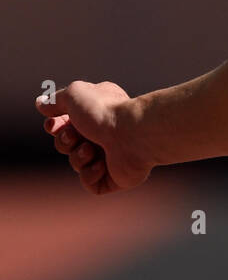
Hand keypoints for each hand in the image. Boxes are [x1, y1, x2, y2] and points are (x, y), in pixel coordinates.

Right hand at [35, 80, 150, 194]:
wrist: (133, 135)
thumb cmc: (105, 112)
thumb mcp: (74, 95)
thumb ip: (56, 100)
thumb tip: (41, 104)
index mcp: (96, 114)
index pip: (65, 124)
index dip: (54, 127)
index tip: (53, 125)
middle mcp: (104, 134)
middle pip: (67, 144)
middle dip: (64, 141)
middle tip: (74, 136)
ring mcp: (111, 156)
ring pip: (77, 163)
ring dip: (78, 157)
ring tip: (91, 149)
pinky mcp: (116, 177)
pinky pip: (92, 183)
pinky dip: (91, 174)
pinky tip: (102, 165)